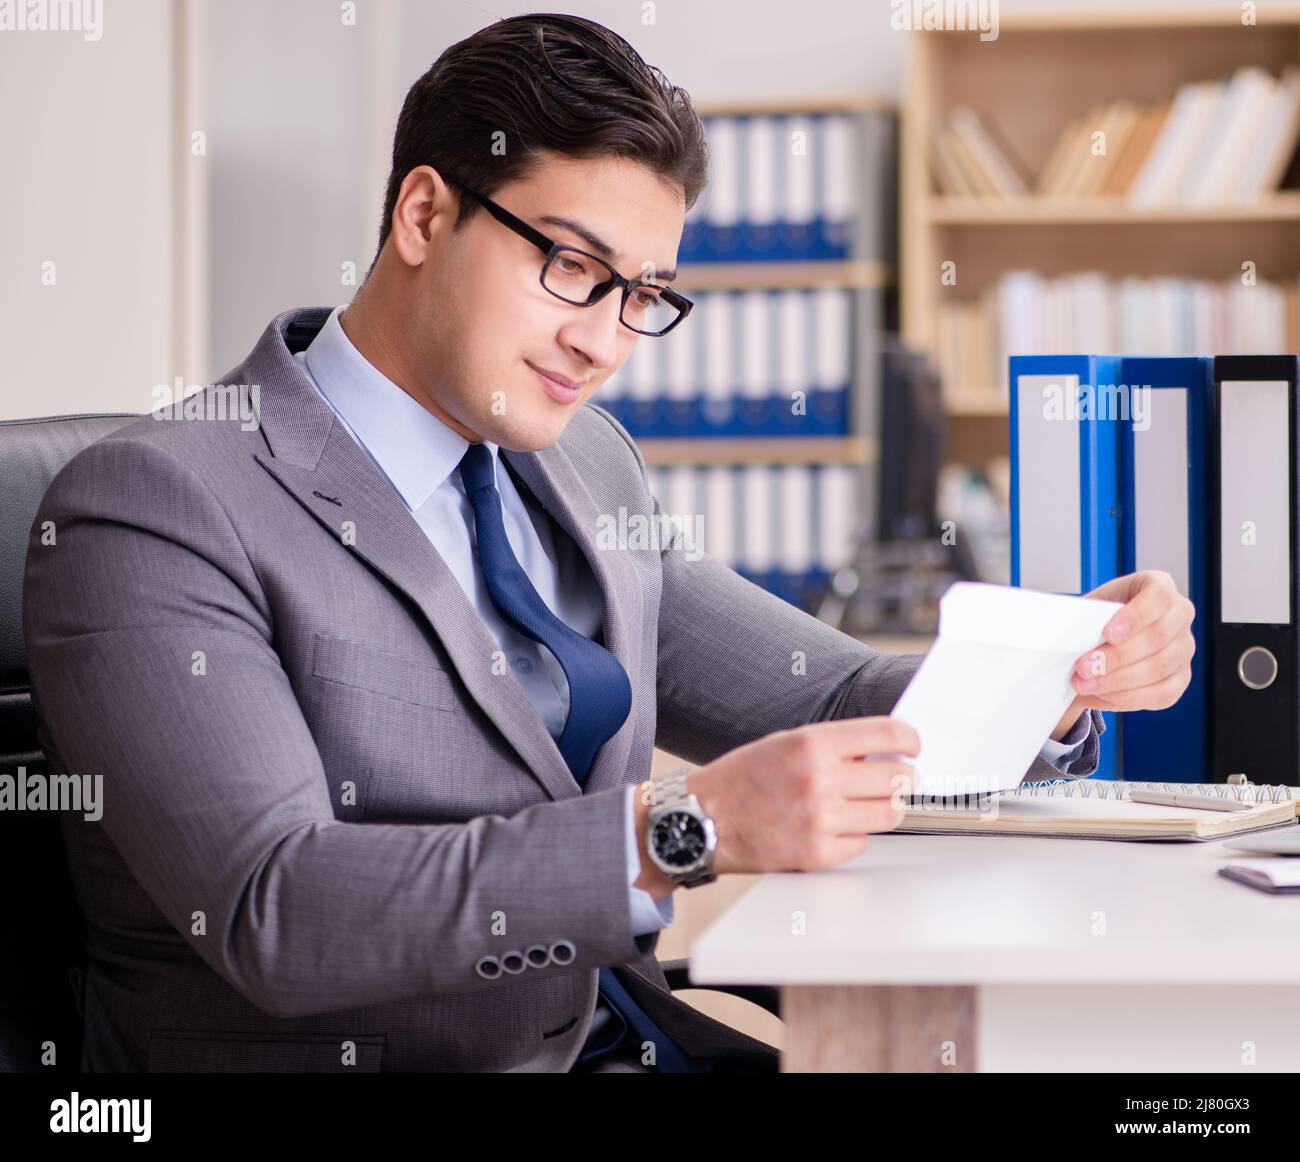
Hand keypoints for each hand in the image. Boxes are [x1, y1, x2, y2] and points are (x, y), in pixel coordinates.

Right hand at [635, 718, 918, 894]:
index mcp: (811, 744)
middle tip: (895, 779)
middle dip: (903, 778)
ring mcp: (821, 819)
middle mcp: (820, 779)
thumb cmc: (740, 780)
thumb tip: (883, 753)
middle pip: (898, 778)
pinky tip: (833, 827)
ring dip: (884, 808)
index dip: (910, 740)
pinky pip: (862, 844)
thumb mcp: (784, 743)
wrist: (701, 820)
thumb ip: (833, 746)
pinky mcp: (817, 854)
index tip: (913, 746)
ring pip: (889, 814)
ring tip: (864, 804)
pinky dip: (854, 836)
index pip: (887, 735)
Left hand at [1051, 570, 1195, 739]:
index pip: (1158, 597)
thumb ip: (1082, 616)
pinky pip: (1163, 693)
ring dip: (1118, 681)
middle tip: (1084, 667)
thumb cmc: (1095, 619)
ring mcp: (1184, 647)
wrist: (1099, 641)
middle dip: (1117, 657)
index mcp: (1159, 586)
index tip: (1108, 633)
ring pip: (1160, 668)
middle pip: (1158, 637)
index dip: (1135, 616)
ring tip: (1086, 684)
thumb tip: (1067, 634)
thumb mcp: (1088, 608)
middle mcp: (1179, 615)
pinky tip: (1103, 694)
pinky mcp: (1181, 677)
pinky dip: (1129, 697)